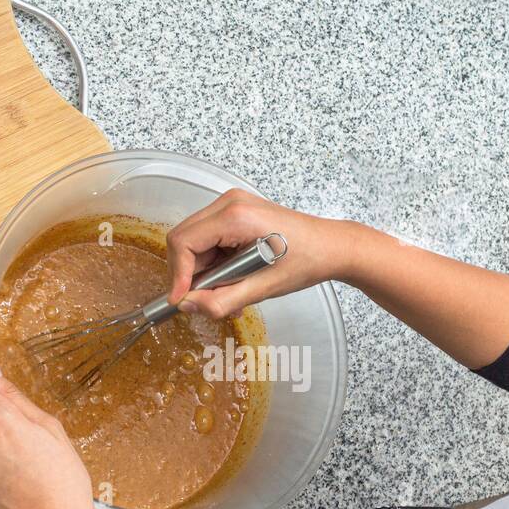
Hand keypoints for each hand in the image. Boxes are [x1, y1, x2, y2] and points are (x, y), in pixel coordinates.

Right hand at [166, 188, 368, 318]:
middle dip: (191, 273)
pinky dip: (214, 262)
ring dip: (204, 270)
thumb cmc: (307, 260)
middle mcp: (229, 203)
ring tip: (230, 290)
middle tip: (208, 298)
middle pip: (184, 239)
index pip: (183, 242)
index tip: (182, 301)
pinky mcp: (235, 212)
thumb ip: (222, 300)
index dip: (178, 275)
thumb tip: (188, 306)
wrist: (331, 246)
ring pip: (194, 241)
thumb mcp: (263, 287)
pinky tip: (234, 277)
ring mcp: (232, 204)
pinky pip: (208, 238)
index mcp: (236, 216)